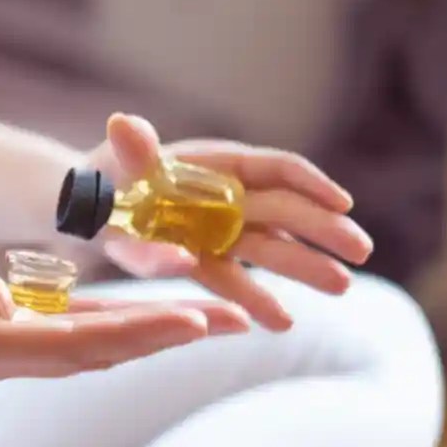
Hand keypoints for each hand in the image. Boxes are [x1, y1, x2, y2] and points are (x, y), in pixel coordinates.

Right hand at [0, 223, 249, 389]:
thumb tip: (1, 295)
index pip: (70, 343)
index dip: (136, 330)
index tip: (195, 318)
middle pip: (91, 354)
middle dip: (161, 336)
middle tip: (233, 320)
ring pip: (83, 351)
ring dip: (144, 335)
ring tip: (207, 318)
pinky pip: (61, 339)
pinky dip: (109, 329)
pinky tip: (143, 317)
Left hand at [87, 114, 373, 330]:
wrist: (86, 206)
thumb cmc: (107, 172)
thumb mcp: (116, 155)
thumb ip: (129, 150)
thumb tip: (124, 124)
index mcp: (220, 163)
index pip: (278, 169)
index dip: (311, 184)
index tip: (344, 203)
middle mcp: (229, 197)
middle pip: (287, 211)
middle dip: (323, 230)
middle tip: (360, 252)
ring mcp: (221, 233)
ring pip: (270, 249)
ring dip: (303, 267)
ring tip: (342, 288)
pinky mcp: (204, 263)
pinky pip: (234, 281)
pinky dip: (256, 300)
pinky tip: (282, 322)